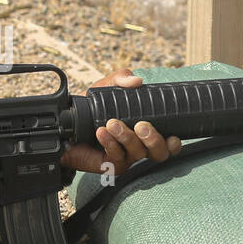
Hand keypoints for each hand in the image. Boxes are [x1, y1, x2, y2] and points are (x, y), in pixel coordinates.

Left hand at [61, 69, 181, 174]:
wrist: (68, 123)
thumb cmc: (94, 108)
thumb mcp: (108, 88)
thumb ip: (122, 78)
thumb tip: (136, 81)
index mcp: (145, 131)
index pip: (168, 143)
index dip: (174, 144)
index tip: (172, 136)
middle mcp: (139, 146)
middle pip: (159, 153)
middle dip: (154, 140)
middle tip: (140, 125)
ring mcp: (126, 157)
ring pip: (138, 154)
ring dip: (127, 137)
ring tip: (112, 123)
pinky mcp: (110, 165)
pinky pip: (117, 158)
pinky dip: (110, 143)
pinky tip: (101, 132)